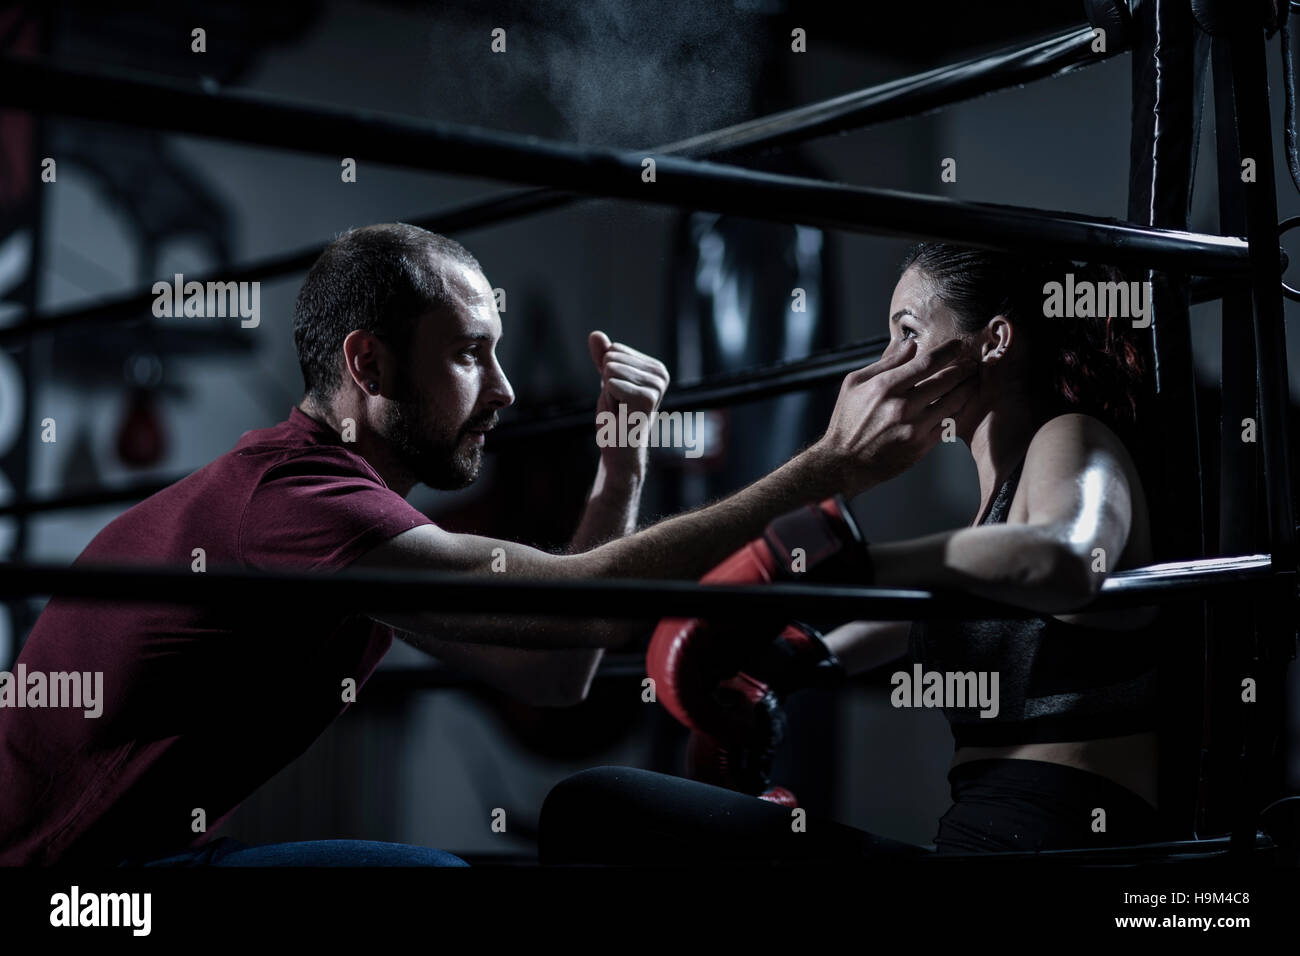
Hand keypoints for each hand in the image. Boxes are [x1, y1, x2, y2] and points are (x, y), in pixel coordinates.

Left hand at [588, 330, 669, 479]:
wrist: (619, 448)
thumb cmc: (615, 417)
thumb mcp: (607, 381)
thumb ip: (603, 357)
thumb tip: (595, 334)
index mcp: (655, 368)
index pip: (614, 350)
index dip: (607, 376)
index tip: (618, 396)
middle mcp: (660, 374)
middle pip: (611, 358)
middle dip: (606, 385)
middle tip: (618, 405)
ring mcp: (656, 386)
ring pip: (609, 370)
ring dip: (607, 395)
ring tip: (620, 411)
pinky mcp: (647, 399)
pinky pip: (611, 383)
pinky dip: (608, 401)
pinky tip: (620, 415)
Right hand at [814, 338, 976, 494]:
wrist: (844, 462)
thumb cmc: (847, 420)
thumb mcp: (855, 383)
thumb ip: (885, 363)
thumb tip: (911, 345)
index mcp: (885, 386)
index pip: (926, 362)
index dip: (947, 351)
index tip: (957, 345)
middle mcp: (902, 406)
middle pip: (946, 381)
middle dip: (963, 369)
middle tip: (972, 362)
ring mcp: (914, 428)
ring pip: (953, 403)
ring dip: (967, 389)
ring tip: (973, 381)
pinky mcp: (920, 446)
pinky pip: (949, 425)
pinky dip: (959, 411)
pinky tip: (962, 404)